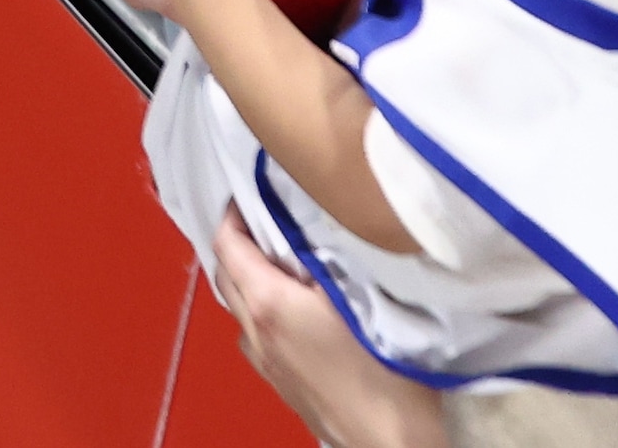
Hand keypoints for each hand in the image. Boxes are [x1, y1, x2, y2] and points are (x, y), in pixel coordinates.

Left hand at [211, 209, 456, 446]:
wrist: (391, 441)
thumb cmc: (384, 373)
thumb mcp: (362, 296)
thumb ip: (328, 256)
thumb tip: (312, 222)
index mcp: (267, 305)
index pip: (227, 245)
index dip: (235, 213)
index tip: (253, 193)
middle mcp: (254, 333)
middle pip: (226, 274)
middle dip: (240, 243)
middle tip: (270, 219)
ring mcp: (263, 362)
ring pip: (240, 307)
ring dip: (252, 278)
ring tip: (289, 260)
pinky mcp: (278, 382)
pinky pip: (257, 333)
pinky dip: (264, 309)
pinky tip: (300, 307)